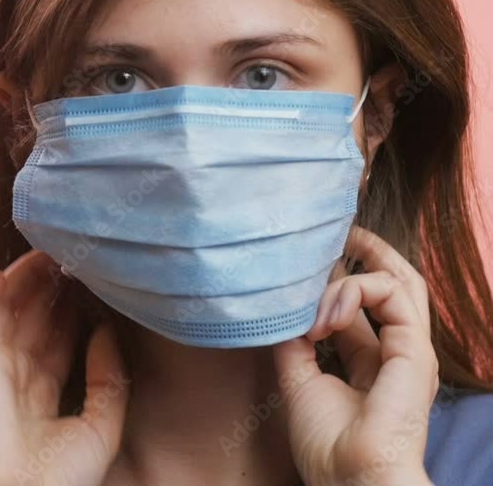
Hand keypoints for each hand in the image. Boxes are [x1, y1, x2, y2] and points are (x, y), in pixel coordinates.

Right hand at [0, 249, 130, 485]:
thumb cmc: (59, 479)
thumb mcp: (101, 426)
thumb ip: (108, 377)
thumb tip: (105, 328)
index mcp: (43, 391)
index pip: (57, 335)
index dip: (72, 307)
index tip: (93, 282)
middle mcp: (14, 373)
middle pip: (28, 314)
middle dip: (47, 284)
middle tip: (70, 256)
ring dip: (16, 276)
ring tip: (45, 255)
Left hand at [273, 226, 437, 485]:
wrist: (351, 477)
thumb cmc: (327, 443)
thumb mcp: (298, 382)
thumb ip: (293, 344)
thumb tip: (280, 311)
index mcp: (371, 361)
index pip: (364, 305)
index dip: (340, 279)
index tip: (314, 260)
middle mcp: (394, 351)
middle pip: (395, 285)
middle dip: (370, 253)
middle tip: (341, 232)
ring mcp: (409, 350)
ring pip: (400, 281)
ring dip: (354, 271)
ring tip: (320, 274)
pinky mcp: (415, 350)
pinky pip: (392, 295)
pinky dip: (354, 292)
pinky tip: (324, 315)